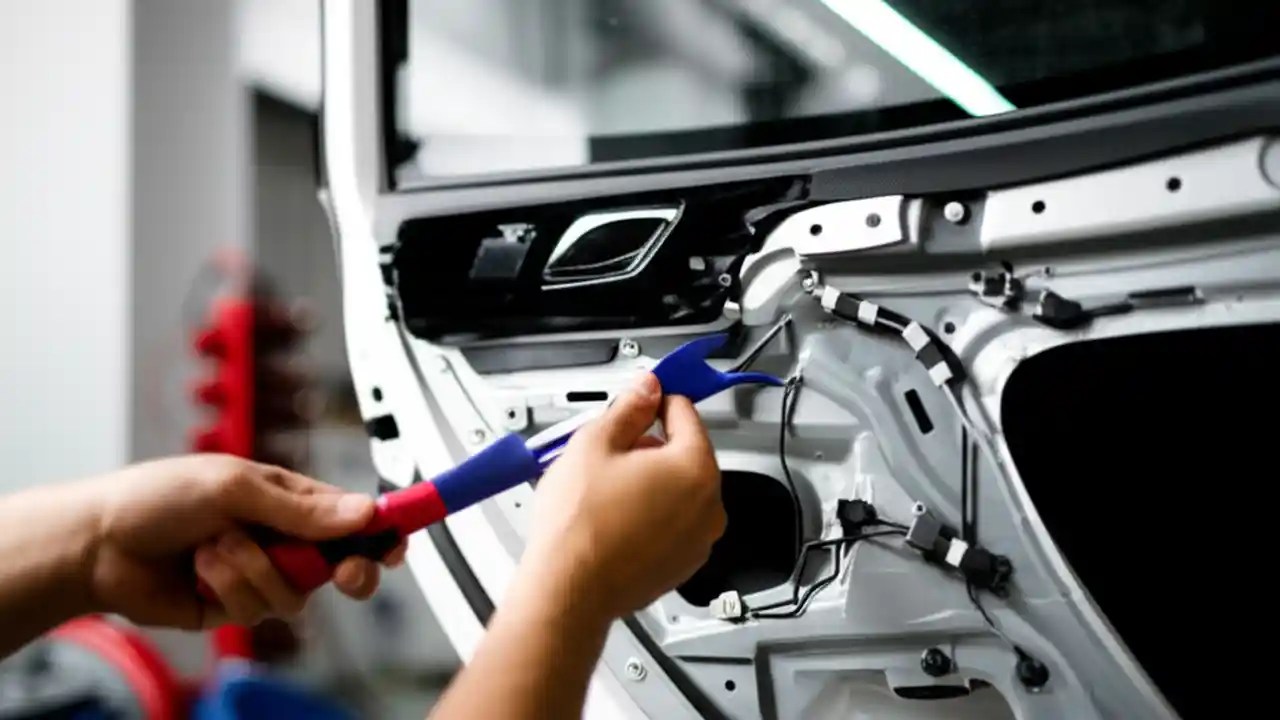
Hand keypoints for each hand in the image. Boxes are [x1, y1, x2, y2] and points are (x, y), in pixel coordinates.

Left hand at [83, 455, 403, 628]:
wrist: (98, 543)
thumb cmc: (158, 497)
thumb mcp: (237, 486)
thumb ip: (303, 508)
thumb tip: (362, 512)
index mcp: (292, 499)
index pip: (354, 515)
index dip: (384, 528)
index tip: (402, 538)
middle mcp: (283, 538)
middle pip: (343, 564)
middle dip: (347, 570)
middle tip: (344, 572)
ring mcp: (261, 573)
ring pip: (298, 592)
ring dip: (257, 570)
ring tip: (217, 545)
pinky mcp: (236, 606)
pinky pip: (260, 609)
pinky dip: (231, 587)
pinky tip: (204, 568)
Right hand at [517, 372, 725, 622]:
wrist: (568, 590)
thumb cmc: (579, 526)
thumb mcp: (595, 444)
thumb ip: (628, 408)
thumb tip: (647, 389)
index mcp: (695, 469)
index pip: (685, 413)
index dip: (656, 401)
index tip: (641, 399)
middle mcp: (709, 506)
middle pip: (686, 453)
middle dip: (651, 446)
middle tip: (610, 452)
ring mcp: (699, 540)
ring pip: (679, 490)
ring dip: (651, 481)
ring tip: (606, 490)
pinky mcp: (683, 564)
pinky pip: (673, 524)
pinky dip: (652, 515)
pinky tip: (615, 518)